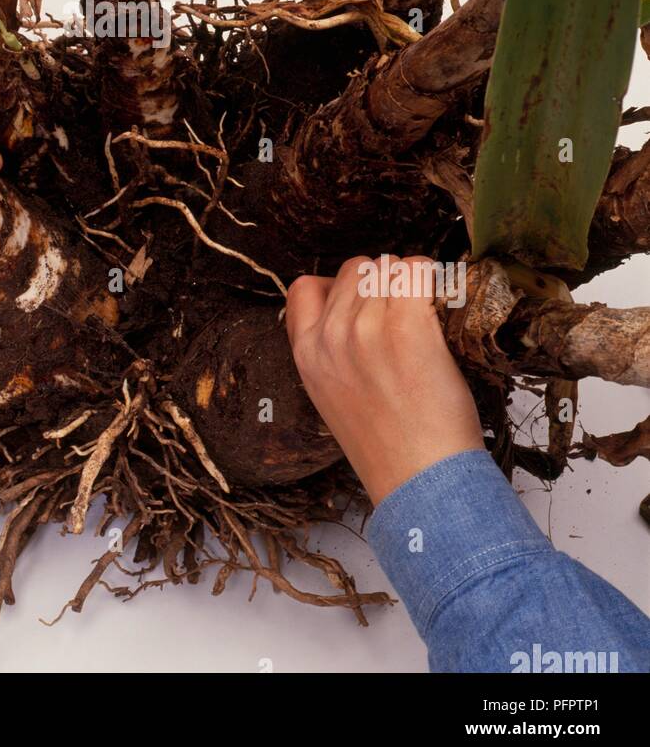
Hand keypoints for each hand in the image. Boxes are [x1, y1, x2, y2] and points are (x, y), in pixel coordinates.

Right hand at [285, 255, 483, 504]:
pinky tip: (442, 302)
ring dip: (410, 281)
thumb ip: (330, 350)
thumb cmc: (387, 446)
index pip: (305, 287)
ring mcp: (367, 328)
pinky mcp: (408, 327)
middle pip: (355, 268)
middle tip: (405, 314)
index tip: (361, 302)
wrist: (420, 481)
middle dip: (381, 282)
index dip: (337, 287)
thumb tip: (355, 308)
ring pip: (389, 266)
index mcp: (306, 353)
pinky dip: (434, 277)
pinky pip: (419, 270)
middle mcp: (331, 335)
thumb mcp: (332, 396)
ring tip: (426, 316)